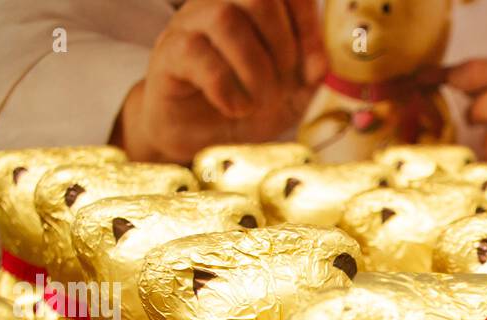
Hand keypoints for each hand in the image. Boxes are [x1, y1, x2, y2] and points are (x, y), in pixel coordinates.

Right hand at [113, 0, 326, 163]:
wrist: (199, 138)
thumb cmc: (245, 105)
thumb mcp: (290, 94)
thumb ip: (309, 74)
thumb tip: (319, 64)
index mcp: (252, 7)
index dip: (307, 22)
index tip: (315, 68)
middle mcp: (219, 5)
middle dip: (283, 46)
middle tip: (282, 85)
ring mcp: (189, 24)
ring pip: (226, 19)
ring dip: (254, 69)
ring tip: (257, 101)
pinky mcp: (168, 53)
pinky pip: (197, 53)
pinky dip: (226, 88)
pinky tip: (235, 107)